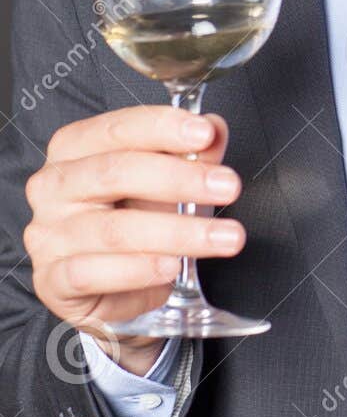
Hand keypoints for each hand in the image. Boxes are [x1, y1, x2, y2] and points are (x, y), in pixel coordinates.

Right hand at [23, 106, 244, 376]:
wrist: (111, 289)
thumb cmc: (134, 221)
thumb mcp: (166, 182)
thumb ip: (191, 154)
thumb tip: (215, 130)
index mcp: (73, 149)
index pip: (115, 128)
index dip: (162, 128)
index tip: (205, 134)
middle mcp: (53, 187)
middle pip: (114, 173)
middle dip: (179, 178)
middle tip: (228, 187)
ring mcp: (47, 235)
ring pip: (113, 229)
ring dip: (177, 233)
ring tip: (221, 237)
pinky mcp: (52, 281)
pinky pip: (93, 274)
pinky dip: (139, 271)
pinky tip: (172, 268)